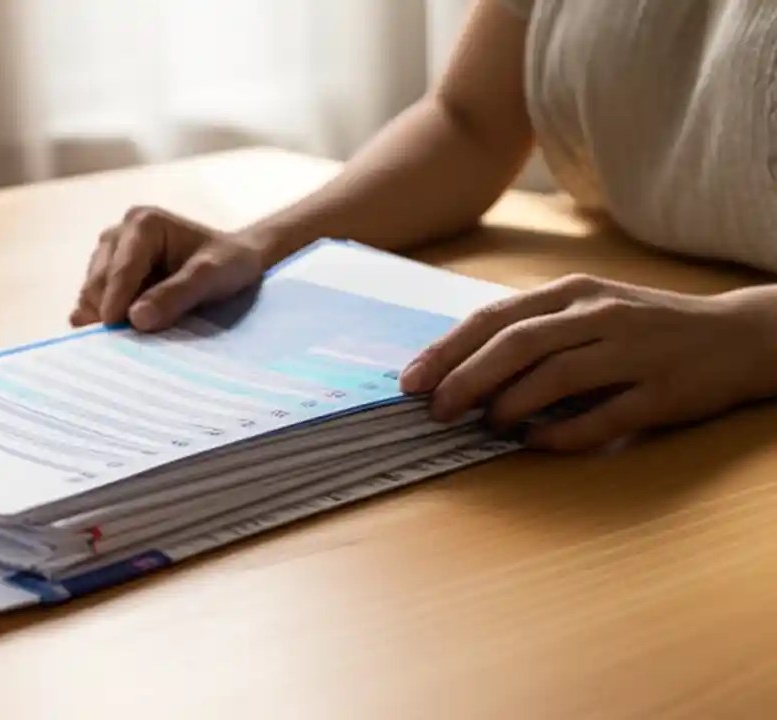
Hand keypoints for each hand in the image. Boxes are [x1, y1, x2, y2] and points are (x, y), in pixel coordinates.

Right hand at [70, 207, 267, 331]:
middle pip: (98, 283)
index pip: (120, 270)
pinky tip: (124, 332)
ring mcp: (110, 254)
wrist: (236, 260)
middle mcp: (119, 234)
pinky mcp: (107, 274)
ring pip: (91, 294)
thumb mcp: (212, 277)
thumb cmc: (229, 263)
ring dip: (106, 317)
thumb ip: (176, 295)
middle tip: (127, 344)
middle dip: (109, 313)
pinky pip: (93, 302)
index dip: (114, 304)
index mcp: (143, 224)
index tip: (113, 333)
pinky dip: (104, 319)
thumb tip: (135, 319)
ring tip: (132, 336)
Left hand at [399, 274, 776, 450]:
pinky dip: (563, 432)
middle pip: (517, 343)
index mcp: (572, 293)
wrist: (737, 336)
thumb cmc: (643, 327)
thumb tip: (459, 368)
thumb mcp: (586, 312)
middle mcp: (599, 315)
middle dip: (466, 378)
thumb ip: (532, 332)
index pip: (494, 317)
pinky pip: (604, 415)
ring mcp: (632, 352)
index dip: (447, 350)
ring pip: (557, 375)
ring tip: (483, 426)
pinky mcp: (662, 392)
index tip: (410, 380)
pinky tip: (535, 444)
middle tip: (435, 410)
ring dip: (510, 404)